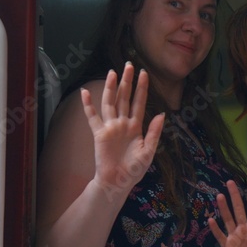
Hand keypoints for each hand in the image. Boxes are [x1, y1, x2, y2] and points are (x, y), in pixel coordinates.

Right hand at [82, 63, 163, 197]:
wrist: (118, 182)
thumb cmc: (134, 170)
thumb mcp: (149, 151)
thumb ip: (154, 132)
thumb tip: (162, 114)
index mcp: (136, 126)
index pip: (140, 102)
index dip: (142, 88)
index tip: (144, 73)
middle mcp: (123, 123)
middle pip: (125, 97)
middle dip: (127, 81)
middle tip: (129, 64)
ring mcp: (110, 127)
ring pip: (110, 102)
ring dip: (111, 87)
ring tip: (112, 72)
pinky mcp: (99, 134)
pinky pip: (92, 117)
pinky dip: (88, 105)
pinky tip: (84, 92)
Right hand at [208, 180, 246, 246]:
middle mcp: (244, 229)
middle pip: (238, 209)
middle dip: (234, 196)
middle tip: (229, 182)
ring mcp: (234, 237)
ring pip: (228, 219)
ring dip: (224, 208)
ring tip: (219, 195)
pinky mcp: (227, 246)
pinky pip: (220, 235)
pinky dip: (215, 229)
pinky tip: (211, 220)